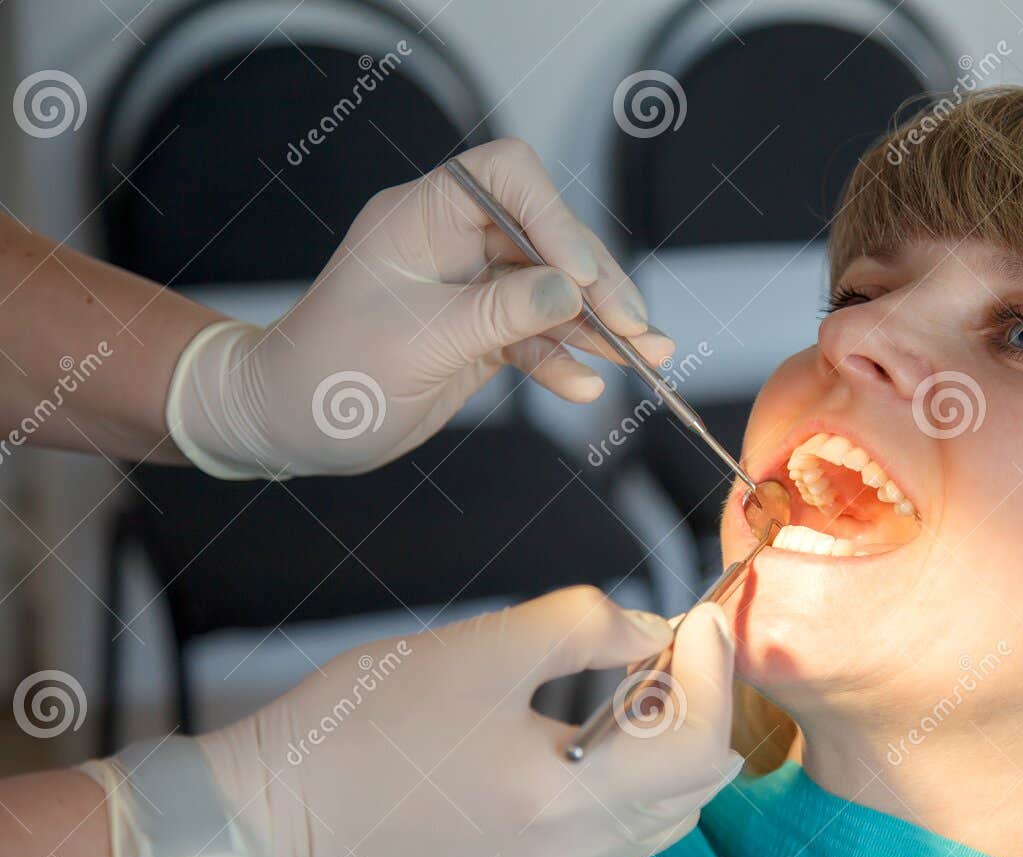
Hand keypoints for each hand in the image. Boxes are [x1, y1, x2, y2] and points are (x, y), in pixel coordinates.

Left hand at [165, 138, 670, 477]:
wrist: (290, 425)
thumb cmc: (328, 372)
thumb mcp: (419, 341)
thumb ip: (500, 313)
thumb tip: (571, 290)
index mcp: (424, 216)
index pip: (508, 178)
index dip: (554, 217)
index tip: (582, 274)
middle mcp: (453, 242)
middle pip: (547, 239)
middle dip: (596, 283)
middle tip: (635, 328)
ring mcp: (471, 289)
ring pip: (553, 292)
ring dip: (598, 326)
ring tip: (645, 356)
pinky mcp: (481, 334)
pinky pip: (538, 337)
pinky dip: (564, 360)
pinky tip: (584, 386)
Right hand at [192, 587, 740, 856]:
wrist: (263, 822)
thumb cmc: (357, 728)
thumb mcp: (478, 649)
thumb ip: (582, 625)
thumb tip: (651, 632)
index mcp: (564, 805)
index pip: (696, 746)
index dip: (712, 670)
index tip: (700, 618)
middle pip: (694, 789)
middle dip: (700, 706)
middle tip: (672, 645)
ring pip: (661, 818)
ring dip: (669, 748)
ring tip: (634, 682)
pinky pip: (614, 836)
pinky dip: (631, 780)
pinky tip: (592, 730)